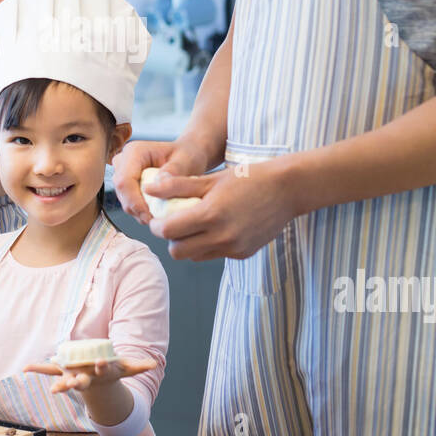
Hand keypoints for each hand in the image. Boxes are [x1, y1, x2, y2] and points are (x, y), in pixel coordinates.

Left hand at [23, 355, 156, 393]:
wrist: (97, 383)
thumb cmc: (111, 372)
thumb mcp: (126, 368)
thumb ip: (139, 366)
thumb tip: (155, 364)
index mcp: (99, 373)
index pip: (101, 369)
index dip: (101, 366)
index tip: (101, 363)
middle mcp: (85, 377)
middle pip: (80, 381)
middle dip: (75, 383)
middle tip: (70, 385)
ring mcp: (72, 375)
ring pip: (63, 379)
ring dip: (58, 384)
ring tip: (51, 389)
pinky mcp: (62, 372)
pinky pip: (48, 370)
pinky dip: (38, 368)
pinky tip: (25, 368)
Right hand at [112, 137, 209, 225]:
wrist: (188, 154)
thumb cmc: (188, 155)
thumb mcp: (185, 161)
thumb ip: (173, 171)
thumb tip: (158, 186)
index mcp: (135, 151)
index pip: (124, 181)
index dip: (133, 202)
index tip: (149, 216)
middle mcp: (124, 160)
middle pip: (121, 191)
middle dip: (136, 209)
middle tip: (155, 221)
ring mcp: (123, 172)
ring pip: (123, 199)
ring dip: (138, 212)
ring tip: (157, 217)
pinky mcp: (127, 184)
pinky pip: (128, 202)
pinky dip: (140, 210)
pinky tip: (154, 213)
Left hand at [146, 158, 295, 260]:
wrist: (287, 190)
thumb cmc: (248, 178)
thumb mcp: (210, 179)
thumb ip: (177, 186)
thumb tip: (148, 188)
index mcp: (210, 215)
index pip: (168, 231)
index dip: (158, 225)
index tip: (160, 217)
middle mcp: (221, 236)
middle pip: (178, 252)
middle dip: (171, 239)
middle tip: (175, 223)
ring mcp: (233, 248)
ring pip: (195, 257)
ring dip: (189, 245)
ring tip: (195, 225)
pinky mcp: (243, 254)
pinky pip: (215, 255)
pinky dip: (209, 245)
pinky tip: (217, 228)